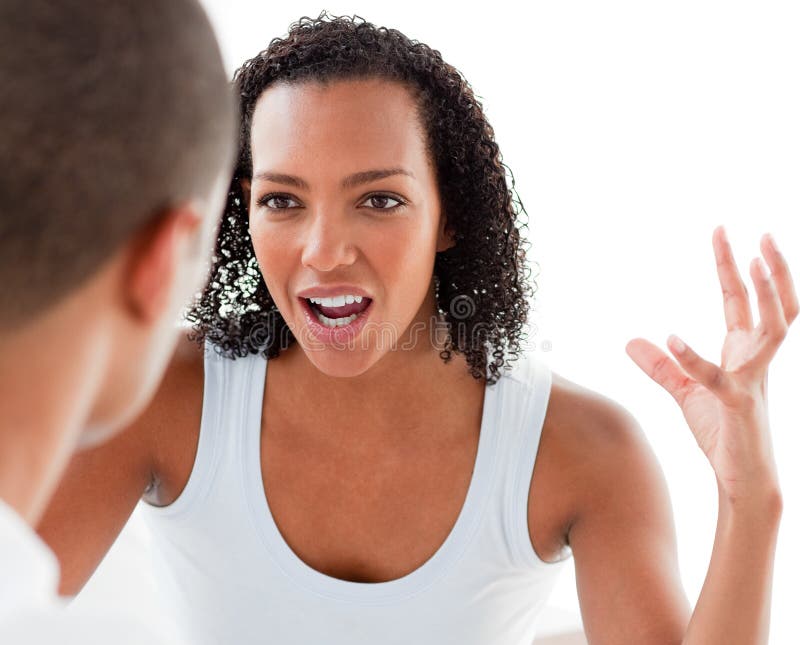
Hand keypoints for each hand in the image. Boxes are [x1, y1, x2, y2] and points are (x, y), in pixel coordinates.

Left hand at [625, 226, 796, 506]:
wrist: (742, 479)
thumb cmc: (723, 432)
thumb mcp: (686, 391)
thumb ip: (662, 366)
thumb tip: (630, 341)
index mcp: (743, 353)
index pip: (741, 301)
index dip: (733, 267)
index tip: (722, 233)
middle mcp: (755, 361)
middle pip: (769, 305)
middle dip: (767, 269)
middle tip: (757, 233)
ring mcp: (751, 381)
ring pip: (772, 330)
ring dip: (765, 296)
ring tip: (753, 263)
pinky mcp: (737, 406)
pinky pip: (717, 379)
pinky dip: (694, 360)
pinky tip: (672, 339)